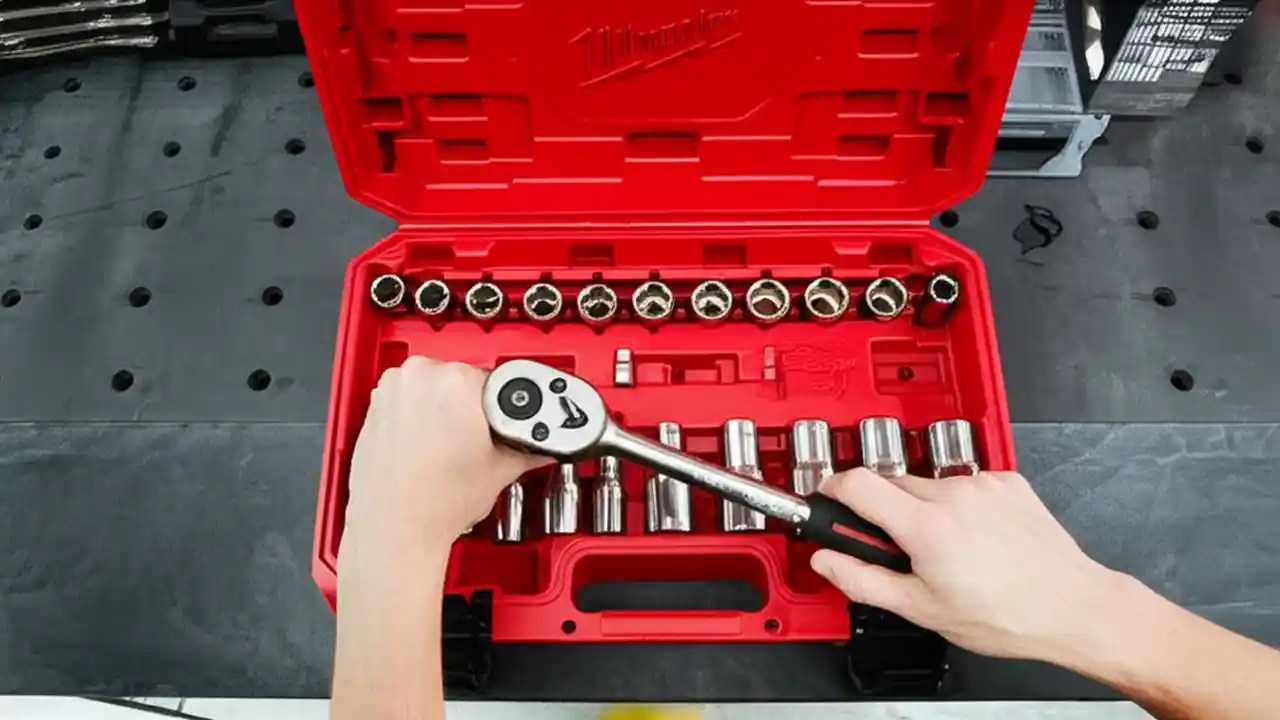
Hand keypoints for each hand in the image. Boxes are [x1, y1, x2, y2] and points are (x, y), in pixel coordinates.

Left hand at [340, 357, 547, 563]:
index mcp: (457, 381)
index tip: (500, 422)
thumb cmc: (437, 502)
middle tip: (475, 438)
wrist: (394, 528)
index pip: (493, 379)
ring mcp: (391, 390)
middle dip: (470, 406)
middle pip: (459, 380)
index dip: (502, 406)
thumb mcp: (500, 471)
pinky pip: (405, 401)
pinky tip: (426, 446)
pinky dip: (416, 417)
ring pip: (430, 388)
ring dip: (441, 408)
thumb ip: (528, 448)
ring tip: (449, 445)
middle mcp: (420, 376)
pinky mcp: (373, 408)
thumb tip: (541, 444)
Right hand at [810, 468, 1127, 663]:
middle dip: (882, 512)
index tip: (826, 499)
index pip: (856, 483)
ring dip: (923, 508)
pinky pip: (965, 484)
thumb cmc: (1007, 616)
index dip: (832, 489)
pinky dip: (960, 505)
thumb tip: (827, 561)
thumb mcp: (922, 610)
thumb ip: (863, 581)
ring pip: (929, 485)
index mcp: (926, 526)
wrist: (1073, 607)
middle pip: (891, 484)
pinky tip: (976, 537)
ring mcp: (983, 484)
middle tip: (897, 549)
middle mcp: (954, 494)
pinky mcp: (1008, 481)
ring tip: (947, 549)